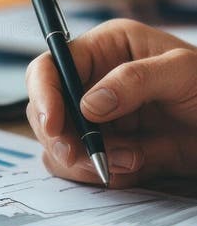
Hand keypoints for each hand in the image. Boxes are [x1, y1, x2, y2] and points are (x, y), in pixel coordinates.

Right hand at [26, 19, 196, 187]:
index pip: (51, 66)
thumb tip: (89, 103)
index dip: (43, 94)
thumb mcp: (182, 72)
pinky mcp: (110, 151)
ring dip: (86, 161)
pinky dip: (106, 175)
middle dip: (61, 138)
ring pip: (60, 147)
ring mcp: (99, 121)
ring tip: (132, 160)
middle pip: (46, 111)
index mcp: (105, 50)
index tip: (53, 125)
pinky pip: (86, 169)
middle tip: (83, 158)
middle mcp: (93, 83)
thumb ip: (134, 80)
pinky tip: (137, 165)